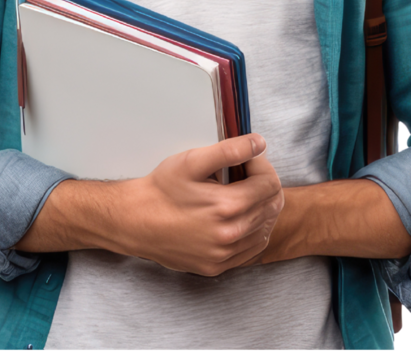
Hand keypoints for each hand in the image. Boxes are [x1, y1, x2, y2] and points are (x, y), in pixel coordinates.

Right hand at [117, 133, 283, 276]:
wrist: (137, 221)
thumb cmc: (162, 190)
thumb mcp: (192, 161)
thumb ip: (229, 150)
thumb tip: (259, 143)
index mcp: (227, 206)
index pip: (271, 184)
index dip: (262, 166)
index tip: (249, 159)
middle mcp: (230, 235)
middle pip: (273, 206)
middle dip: (264, 184)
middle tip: (246, 174)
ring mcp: (225, 255)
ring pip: (266, 228)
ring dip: (261, 207)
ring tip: (242, 193)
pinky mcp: (218, 266)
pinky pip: (252, 249)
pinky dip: (253, 230)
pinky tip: (240, 216)